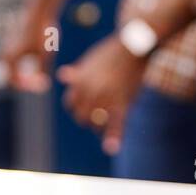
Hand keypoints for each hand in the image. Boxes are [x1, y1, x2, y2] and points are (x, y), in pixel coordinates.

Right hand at [2, 6, 58, 92]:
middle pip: (11, 74)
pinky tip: (37, 58)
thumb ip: (42, 71)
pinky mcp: (11, 38)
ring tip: (39, 73)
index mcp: (10, 58)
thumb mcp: (45, 55)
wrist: (40, 10)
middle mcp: (4, 52)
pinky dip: (23, 61)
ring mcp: (6, 44)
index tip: (42, 85)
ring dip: (23, 72)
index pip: (14, 81)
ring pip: (12, 65)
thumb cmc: (43, 32)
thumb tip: (43, 83)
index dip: (28, 87)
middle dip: (25, 81)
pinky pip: (14, 55)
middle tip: (40, 82)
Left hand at [56, 35, 146, 155]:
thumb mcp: (90, 59)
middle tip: (98, 115)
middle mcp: (90, 91)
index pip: (70, 103)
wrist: (133, 46)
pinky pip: (117, 124)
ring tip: (106, 125)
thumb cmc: (112, 51)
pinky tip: (111, 148)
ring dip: (100, 127)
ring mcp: (106, 98)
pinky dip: (114, 137)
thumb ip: (77, 72)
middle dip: (88, 118)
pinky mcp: (123, 103)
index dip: (77, 105)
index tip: (86, 104)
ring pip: (96, 124)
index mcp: (79, 81)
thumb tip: (62, 75)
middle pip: (81, 116)